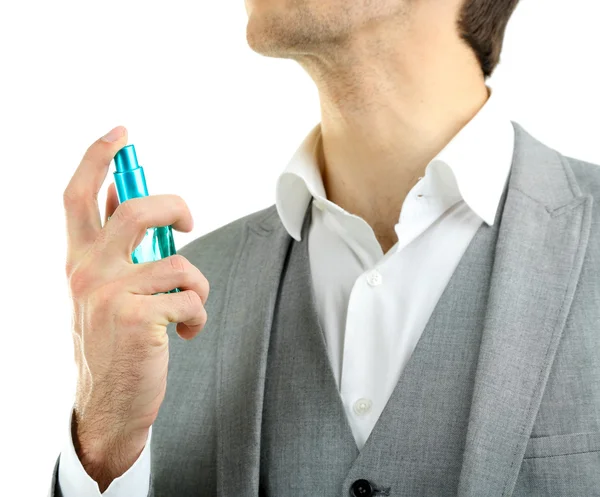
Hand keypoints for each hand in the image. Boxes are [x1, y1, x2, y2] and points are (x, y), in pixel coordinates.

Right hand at [62, 126, 209, 490]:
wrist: (108, 403)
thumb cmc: (112, 342)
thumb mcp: (100, 290)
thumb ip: (108, 247)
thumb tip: (114, 197)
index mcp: (78, 261)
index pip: (77, 197)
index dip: (98, 158)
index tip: (122, 134)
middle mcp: (88, 273)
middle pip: (135, 210)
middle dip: (173, 207)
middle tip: (186, 223)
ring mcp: (110, 296)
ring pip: (177, 261)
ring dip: (195, 283)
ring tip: (187, 305)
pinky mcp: (137, 319)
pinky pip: (189, 297)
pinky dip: (197, 313)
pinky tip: (185, 330)